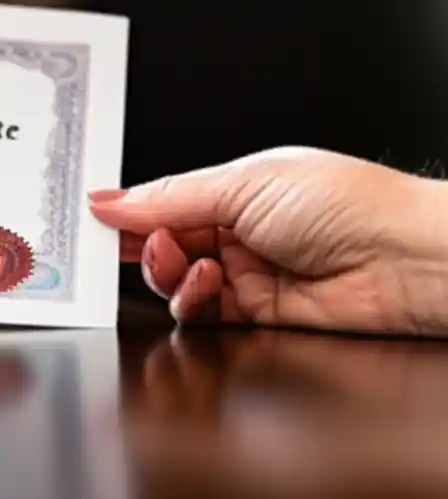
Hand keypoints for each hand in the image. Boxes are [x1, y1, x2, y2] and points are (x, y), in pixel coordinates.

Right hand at [90, 147, 447, 334]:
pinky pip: (202, 313)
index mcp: (236, 189)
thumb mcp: (244, 183)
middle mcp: (239, 231)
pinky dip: (194, 299)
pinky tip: (209, 283)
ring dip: (169, 273)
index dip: (128, 212)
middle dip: (143, 245)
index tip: (92, 220)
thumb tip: (110, 199)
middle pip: (161, 245)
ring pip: (176, 282)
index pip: (163, 202)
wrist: (407, 261)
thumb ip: (169, 198)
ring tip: (189, 263)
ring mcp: (247, 274)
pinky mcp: (256, 315)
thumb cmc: (350, 203)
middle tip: (136, 244)